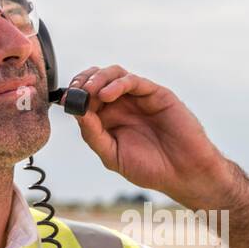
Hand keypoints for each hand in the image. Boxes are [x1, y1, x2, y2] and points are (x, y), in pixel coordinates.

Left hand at [68, 65, 234, 207]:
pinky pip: (133, 81)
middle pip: (97, 80)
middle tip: (76, 91)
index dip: (74, 94)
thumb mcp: (113, 155)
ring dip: (97, 78)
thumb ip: (93, 135)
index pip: (86, 97)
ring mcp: (139, 98)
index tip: (65, 99)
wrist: (183, 173)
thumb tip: (76, 112)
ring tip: (89, 92)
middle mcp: (123, 105)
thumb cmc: (150, 168)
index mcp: (110, 119)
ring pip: (113, 74)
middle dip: (82, 82)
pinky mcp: (156, 94)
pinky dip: (117, 83)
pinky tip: (106, 95)